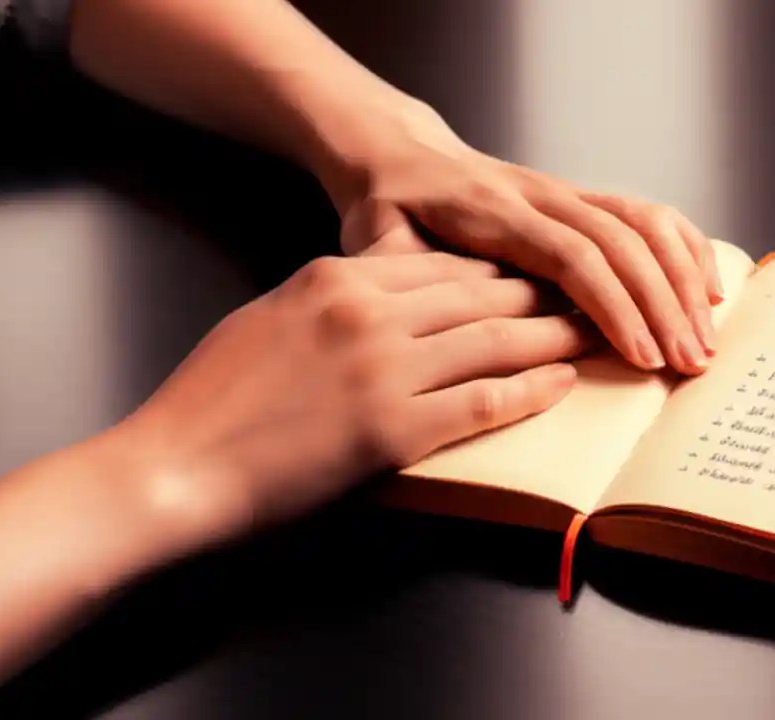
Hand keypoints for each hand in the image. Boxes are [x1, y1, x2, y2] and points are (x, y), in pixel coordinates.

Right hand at [114, 252, 589, 547]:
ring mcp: (385, 369)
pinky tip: (562, 382)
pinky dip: (530, 390)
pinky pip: (481, 402)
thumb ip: (336, 296)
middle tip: (589, 293)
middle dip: (543, 293)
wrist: (178, 462)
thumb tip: (388, 292)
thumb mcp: (274, 314)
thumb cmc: (214, 395)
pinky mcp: (394, 430)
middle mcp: (369, 312)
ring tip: (596, 331)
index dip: (502, 269)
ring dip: (553, 335)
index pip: (443, 263)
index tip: (538, 272)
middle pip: (481, 294)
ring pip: (493, 340)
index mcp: (338, 278)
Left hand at [328, 102, 721, 376]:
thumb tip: (428, 319)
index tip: (643, 355)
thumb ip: (398, 276)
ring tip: (707, 337)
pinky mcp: (583, 200)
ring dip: (683, 281)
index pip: (572, 256)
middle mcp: (541, 195)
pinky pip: (648, 215)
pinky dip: (685, 248)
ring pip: (644, 225)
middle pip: (622, 244)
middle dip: (664, 306)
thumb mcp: (374, 242)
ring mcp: (567, 193)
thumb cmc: (388, 208)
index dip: (613, 306)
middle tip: (690, 364)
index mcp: (493, 211)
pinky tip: (709, 288)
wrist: (402, 158)